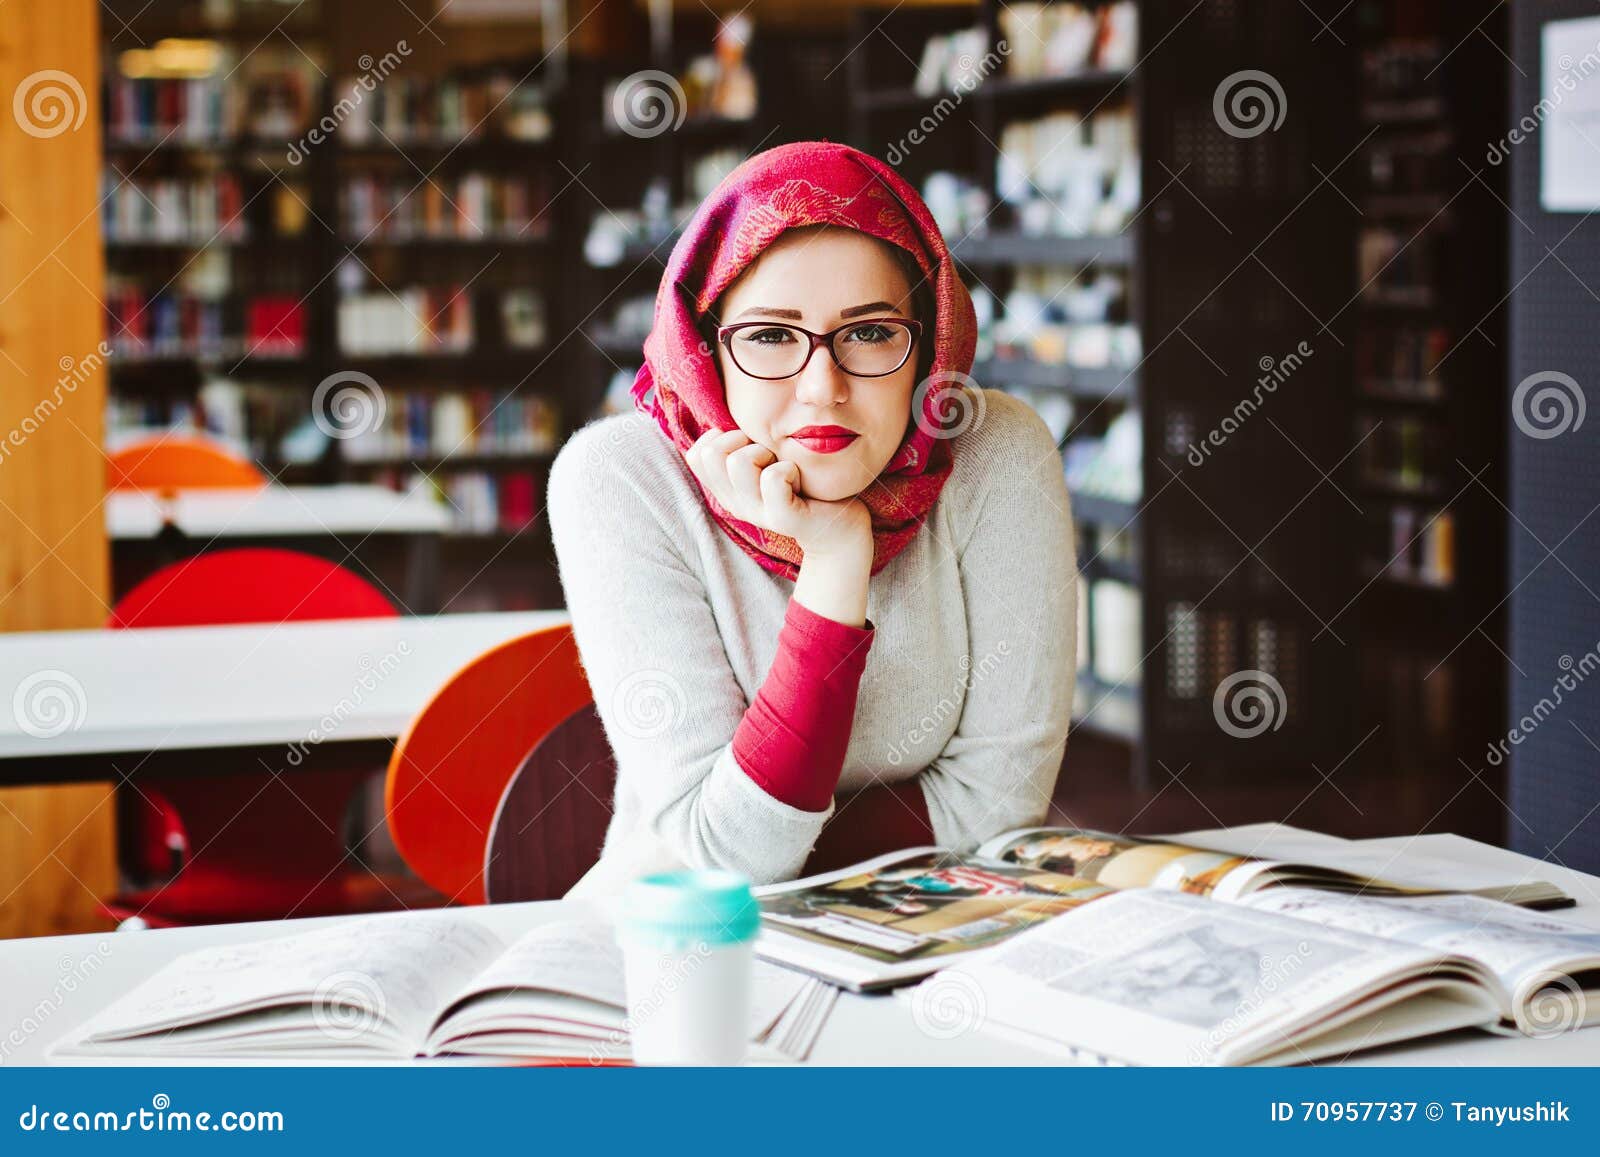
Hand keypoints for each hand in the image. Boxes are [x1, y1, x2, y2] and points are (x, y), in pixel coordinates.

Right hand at [685, 428, 870, 556]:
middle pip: (713, 454)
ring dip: (767, 453)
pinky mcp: (783, 519)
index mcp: (727, 489)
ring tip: (786, 469)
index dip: (721, 438)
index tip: (750, 446)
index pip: (697, 455)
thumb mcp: (767, 460)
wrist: (838, 527)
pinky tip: (800, 480)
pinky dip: (790, 468)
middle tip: (770, 456)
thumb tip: (729, 408)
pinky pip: (773, 477)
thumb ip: (744, 443)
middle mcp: (736, 503)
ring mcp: (757, 513)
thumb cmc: (803, 482)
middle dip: (743, 441)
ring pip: (739, 462)